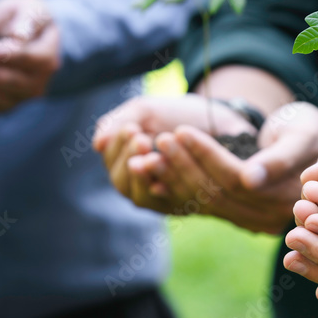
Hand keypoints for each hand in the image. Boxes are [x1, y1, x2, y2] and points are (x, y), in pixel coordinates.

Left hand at [0, 0, 60, 115]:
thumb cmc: (23, 16)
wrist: (17, 33)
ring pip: (2, 102)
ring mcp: (21, 96)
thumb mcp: (30, 8)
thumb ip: (27, 21)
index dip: (6, 57)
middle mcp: (38, 82)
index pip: (28, 59)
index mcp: (47, 57)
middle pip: (15, 84)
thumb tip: (19, 37)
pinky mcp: (3, 103)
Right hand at [92, 95, 255, 214]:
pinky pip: (171, 204)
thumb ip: (120, 122)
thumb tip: (97, 144)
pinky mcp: (185, 206)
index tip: (131, 128)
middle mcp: (141, 186)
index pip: (111, 163)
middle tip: (141, 138)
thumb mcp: (146, 111)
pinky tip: (167, 178)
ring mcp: (161, 199)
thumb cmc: (177, 116)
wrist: (220, 121)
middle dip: (129, 160)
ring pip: (142, 198)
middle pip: (122, 184)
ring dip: (145, 176)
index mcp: (126, 164)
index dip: (117, 147)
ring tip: (153, 153)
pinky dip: (167, 191)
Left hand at [152, 102, 317, 232]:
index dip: (207, 156)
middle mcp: (269, 219)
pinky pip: (202, 204)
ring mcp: (252, 221)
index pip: (237, 181)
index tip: (182, 130)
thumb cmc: (312, 130)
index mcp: (287, 201)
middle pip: (217, 194)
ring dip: (175, 175)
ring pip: (205, 201)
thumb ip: (278, 159)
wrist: (316, 144)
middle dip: (184, 165)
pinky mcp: (237, 216)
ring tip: (154, 147)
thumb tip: (248, 178)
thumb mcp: (302, 136)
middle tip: (160, 137)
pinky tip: (156, 166)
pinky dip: (177, 185)